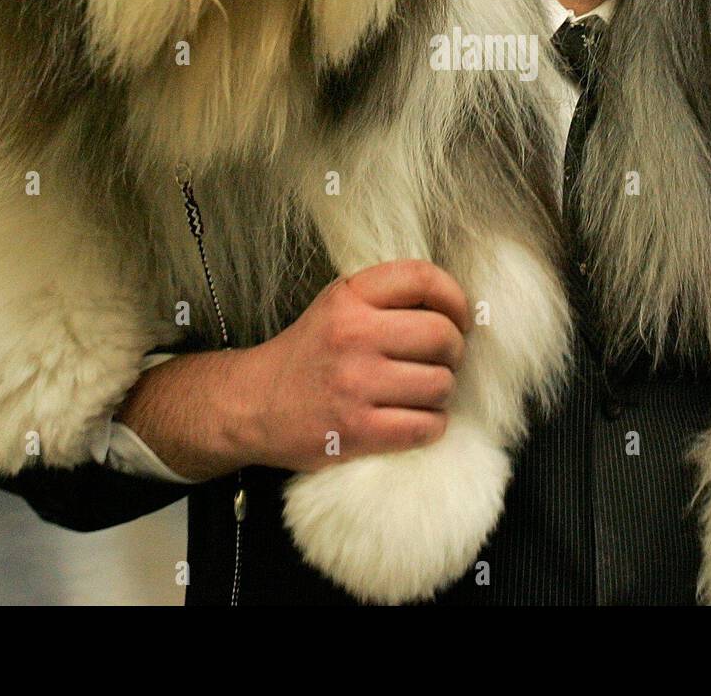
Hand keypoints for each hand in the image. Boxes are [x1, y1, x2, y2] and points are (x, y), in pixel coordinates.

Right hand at [230, 259, 469, 471]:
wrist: (251, 404)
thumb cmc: (309, 352)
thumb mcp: (337, 304)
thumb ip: (386, 296)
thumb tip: (455, 308)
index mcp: (349, 297)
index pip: (422, 278)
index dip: (455, 297)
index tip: (458, 317)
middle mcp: (353, 336)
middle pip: (441, 334)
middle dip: (453, 350)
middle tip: (441, 360)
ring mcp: (355, 385)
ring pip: (440, 384)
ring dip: (441, 391)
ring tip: (421, 391)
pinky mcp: (357, 431)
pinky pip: (426, 426)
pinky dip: (431, 424)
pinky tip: (414, 419)